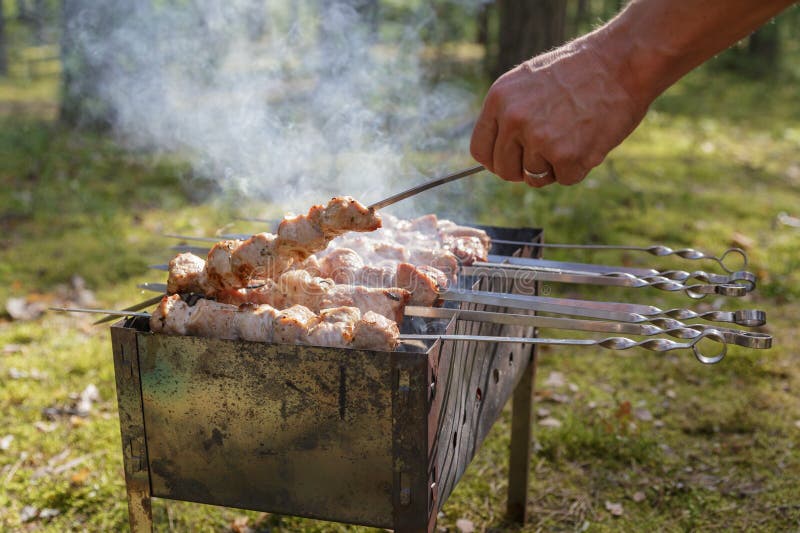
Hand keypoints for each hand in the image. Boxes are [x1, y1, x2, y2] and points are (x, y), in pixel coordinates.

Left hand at [470, 39, 648, 186]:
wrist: (623, 61)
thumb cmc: (580, 71)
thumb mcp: (529, 82)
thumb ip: (510, 114)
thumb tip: (501, 153)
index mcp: (499, 99)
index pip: (481, 149)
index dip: (496, 160)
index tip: (511, 161)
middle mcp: (514, 120)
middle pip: (504, 170)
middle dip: (524, 168)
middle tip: (549, 151)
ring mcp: (539, 139)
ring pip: (534, 177)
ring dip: (554, 166)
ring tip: (574, 136)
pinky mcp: (567, 157)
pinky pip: (565, 179)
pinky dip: (579, 167)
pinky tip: (590, 140)